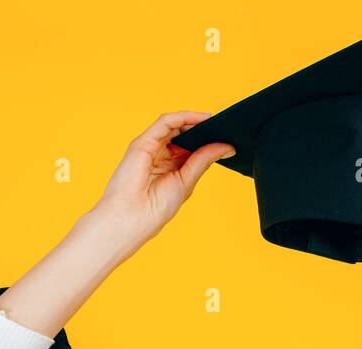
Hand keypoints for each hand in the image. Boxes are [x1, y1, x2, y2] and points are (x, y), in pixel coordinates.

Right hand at [91, 110, 233, 256]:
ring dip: (196, 120)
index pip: (190, 146)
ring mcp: (150, 146)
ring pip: (175, 124)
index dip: (207, 140)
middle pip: (183, 133)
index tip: (228, 137)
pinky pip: (165, 122)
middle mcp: (159, 154)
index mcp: (169, 166)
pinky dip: (184, 117)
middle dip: (204, 129)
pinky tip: (201, 119)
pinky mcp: (143, 142)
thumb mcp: (187, 180)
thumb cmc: (155, 208)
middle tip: (226, 127)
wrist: (132, 219)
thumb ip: (204, 160)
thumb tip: (226, 147)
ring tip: (216, 122)